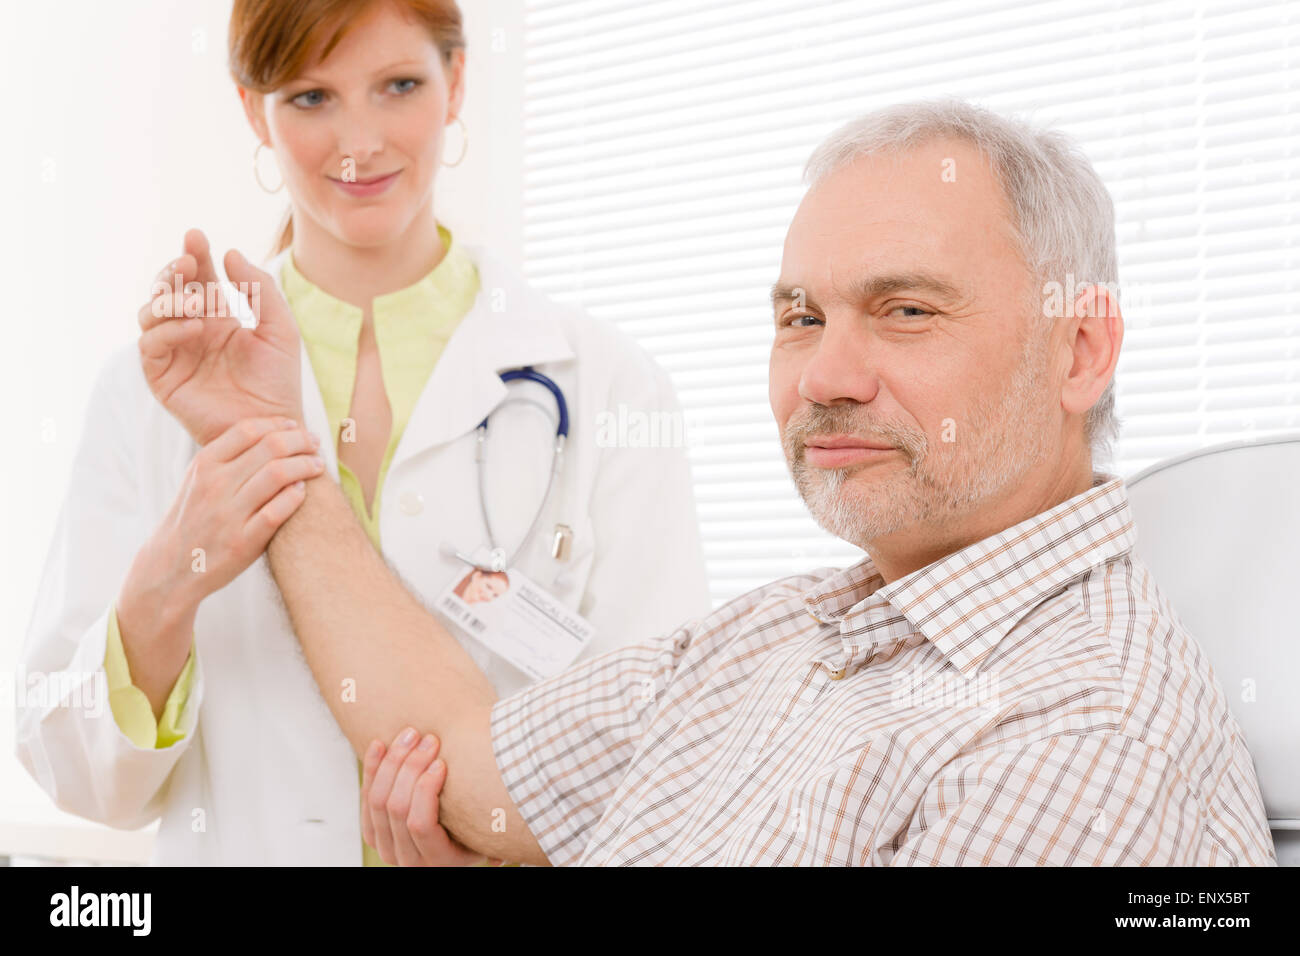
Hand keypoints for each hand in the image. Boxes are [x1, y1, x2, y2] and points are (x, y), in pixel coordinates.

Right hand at [125, 417, 324, 610]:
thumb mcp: (198, 480)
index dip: (278, 424)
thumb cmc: (194, 517)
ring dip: (305, 465)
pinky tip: (302, 491)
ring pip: (278, 475)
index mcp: (204, 465)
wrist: (171, 567)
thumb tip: (272, 432)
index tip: (296, 427)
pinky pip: (277, 512)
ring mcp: (228, 514)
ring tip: (317, 464)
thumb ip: (228, 457)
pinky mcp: (243, 542)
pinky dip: (295, 497)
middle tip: (315, 443)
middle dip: (300, 441)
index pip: (248, 430)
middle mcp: (215, 485)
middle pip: (270, 448)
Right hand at [138, 228, 302, 446]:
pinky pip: (151, 347)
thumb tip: (232, 253)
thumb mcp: (280, 329)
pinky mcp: (163, 379)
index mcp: (217, 319)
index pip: (197, 279)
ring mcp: (174, 354)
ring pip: (150, 314)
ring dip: (169, 300)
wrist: (273, 425)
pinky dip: (168, 331)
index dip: (194, 256)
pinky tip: (195, 327)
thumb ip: (261, 290)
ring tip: (195, 302)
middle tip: (188, 261)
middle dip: (174, 271)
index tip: (197, 236)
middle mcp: (191, 333)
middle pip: (168, 291)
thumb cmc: (279, 382)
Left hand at [361, 728, 503, 866]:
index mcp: (439, 863)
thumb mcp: (489, 836)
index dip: (426, 789)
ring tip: (411, 735)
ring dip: (393, 762)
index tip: (440, 761)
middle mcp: (408, 860)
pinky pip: (365, 798)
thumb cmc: (477, 835)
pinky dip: (372, 768)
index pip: (420, 824)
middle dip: (411, 766)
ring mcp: (386, 847)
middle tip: (429, 739)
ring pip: (378, 799)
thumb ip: (496, 828)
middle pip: (396, 807)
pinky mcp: (373, 832)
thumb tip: (510, 818)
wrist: (450, 847)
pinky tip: (380, 744)